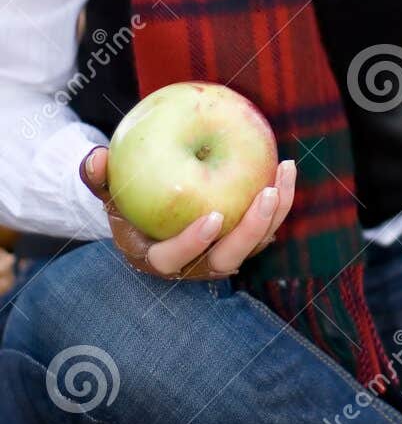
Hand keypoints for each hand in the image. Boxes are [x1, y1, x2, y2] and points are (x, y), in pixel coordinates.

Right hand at [78, 145, 297, 279]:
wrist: (153, 213)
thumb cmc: (128, 201)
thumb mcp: (109, 191)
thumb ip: (99, 178)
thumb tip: (96, 158)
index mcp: (157, 258)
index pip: (174, 260)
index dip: (194, 243)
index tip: (213, 218)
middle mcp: (194, 264)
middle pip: (227, 259)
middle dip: (250, 231)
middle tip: (265, 195)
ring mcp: (221, 256)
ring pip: (254, 244)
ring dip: (274, 213)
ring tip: (282, 172)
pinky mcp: (243, 242)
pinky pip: (267, 225)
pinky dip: (280, 201)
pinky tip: (284, 167)